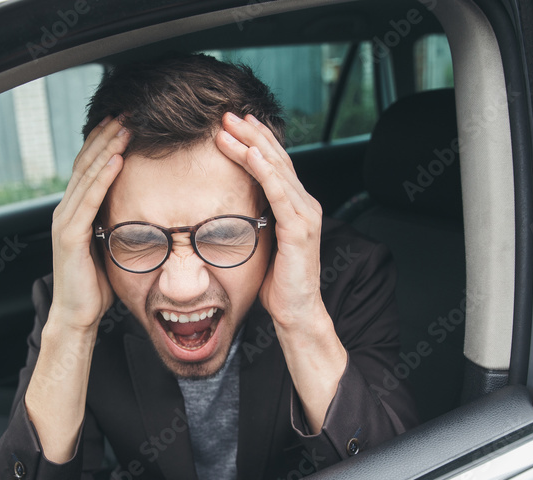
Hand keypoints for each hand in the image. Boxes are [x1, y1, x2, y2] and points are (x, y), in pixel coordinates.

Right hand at [48, 115, 130, 331]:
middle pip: (86, 162)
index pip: (89, 167)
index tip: (125, 121)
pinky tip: (117, 158)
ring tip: (125, 125)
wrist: (77, 315)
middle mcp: (66, 210)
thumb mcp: (108, 246)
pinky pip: (89, 199)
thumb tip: (139, 212)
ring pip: (87, 175)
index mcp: (75, 211)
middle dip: (106, 134)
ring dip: (107, 147)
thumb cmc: (95, 286)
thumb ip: (114, 225)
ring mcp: (66, 221)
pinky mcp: (71, 235)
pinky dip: (102, 176)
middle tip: (127, 111)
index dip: (105, 142)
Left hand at [214, 112, 324, 329]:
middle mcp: (304, 204)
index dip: (256, 141)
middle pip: (276, 159)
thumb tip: (237, 209)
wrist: (297, 311)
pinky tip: (249, 152)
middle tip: (228, 114)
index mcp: (296, 206)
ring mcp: (304, 214)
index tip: (234, 124)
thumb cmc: (279, 283)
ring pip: (276, 169)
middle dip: (251, 133)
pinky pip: (279, 191)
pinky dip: (263, 169)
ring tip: (229, 127)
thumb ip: (259, 221)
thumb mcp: (265, 243)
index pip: (275, 165)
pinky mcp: (298, 228)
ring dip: (252, 144)